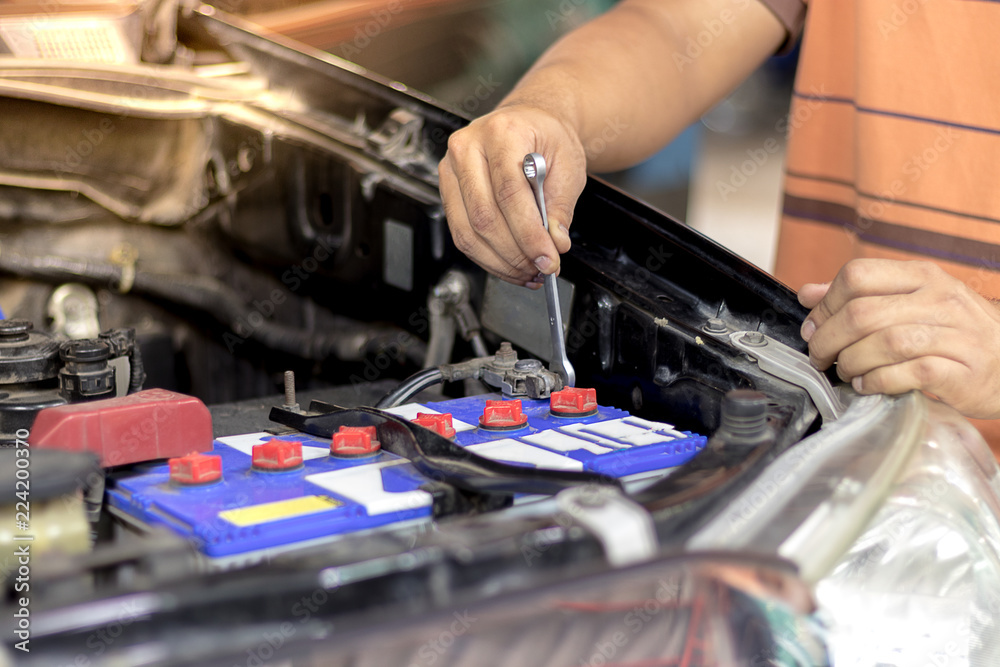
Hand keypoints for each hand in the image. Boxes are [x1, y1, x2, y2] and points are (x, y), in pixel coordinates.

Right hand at [438, 103, 586, 286]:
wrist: (528, 123)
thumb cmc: (545, 138)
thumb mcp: (568, 164)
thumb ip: (561, 205)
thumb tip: (555, 242)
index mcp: (502, 132)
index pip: (510, 193)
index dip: (529, 233)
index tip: (547, 258)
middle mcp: (468, 146)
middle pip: (484, 216)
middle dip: (515, 253)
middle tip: (540, 268)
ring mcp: (451, 168)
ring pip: (468, 231)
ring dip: (499, 261)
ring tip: (527, 271)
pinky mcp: (447, 189)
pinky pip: (462, 233)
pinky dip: (487, 257)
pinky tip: (509, 264)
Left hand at [798, 259, 999, 418]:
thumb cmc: (954, 332)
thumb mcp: (913, 300)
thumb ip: (861, 295)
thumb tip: (808, 293)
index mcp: (922, 276)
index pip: (858, 275)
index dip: (825, 304)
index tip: (814, 326)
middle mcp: (939, 299)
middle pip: (862, 313)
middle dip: (828, 339)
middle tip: (820, 356)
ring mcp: (953, 335)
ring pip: (882, 343)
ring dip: (851, 362)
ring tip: (846, 371)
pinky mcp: (960, 371)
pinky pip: (906, 373)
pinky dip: (877, 381)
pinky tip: (868, 385)